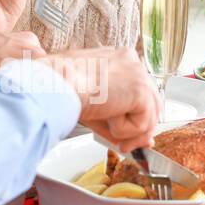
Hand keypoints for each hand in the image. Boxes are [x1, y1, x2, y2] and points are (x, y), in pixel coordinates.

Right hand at [39, 48, 160, 152]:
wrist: (54, 85)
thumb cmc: (60, 89)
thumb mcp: (95, 105)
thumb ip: (120, 119)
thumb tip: (144, 141)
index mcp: (118, 59)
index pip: (138, 90)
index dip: (134, 115)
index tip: (125, 133)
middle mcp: (132, 63)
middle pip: (151, 104)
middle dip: (138, 130)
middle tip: (122, 145)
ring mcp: (138, 75)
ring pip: (148, 117)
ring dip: (127, 132)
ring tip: (107, 129)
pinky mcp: (140, 90)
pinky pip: (141, 124)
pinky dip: (122, 130)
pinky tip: (105, 117)